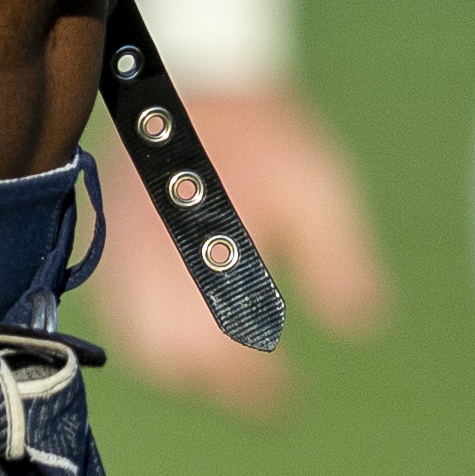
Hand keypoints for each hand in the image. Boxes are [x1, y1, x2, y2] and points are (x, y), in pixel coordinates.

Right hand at [83, 83, 388, 417]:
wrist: (205, 80)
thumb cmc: (268, 139)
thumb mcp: (319, 190)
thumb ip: (339, 258)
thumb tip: (362, 325)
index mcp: (211, 243)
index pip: (222, 343)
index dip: (255, 384)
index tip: (287, 395)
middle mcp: (158, 254)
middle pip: (171, 358)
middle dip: (215, 381)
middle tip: (260, 386)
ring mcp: (127, 252)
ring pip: (139, 344)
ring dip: (182, 366)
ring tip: (226, 364)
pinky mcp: (112, 247)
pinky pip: (118, 317)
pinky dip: (150, 340)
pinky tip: (187, 334)